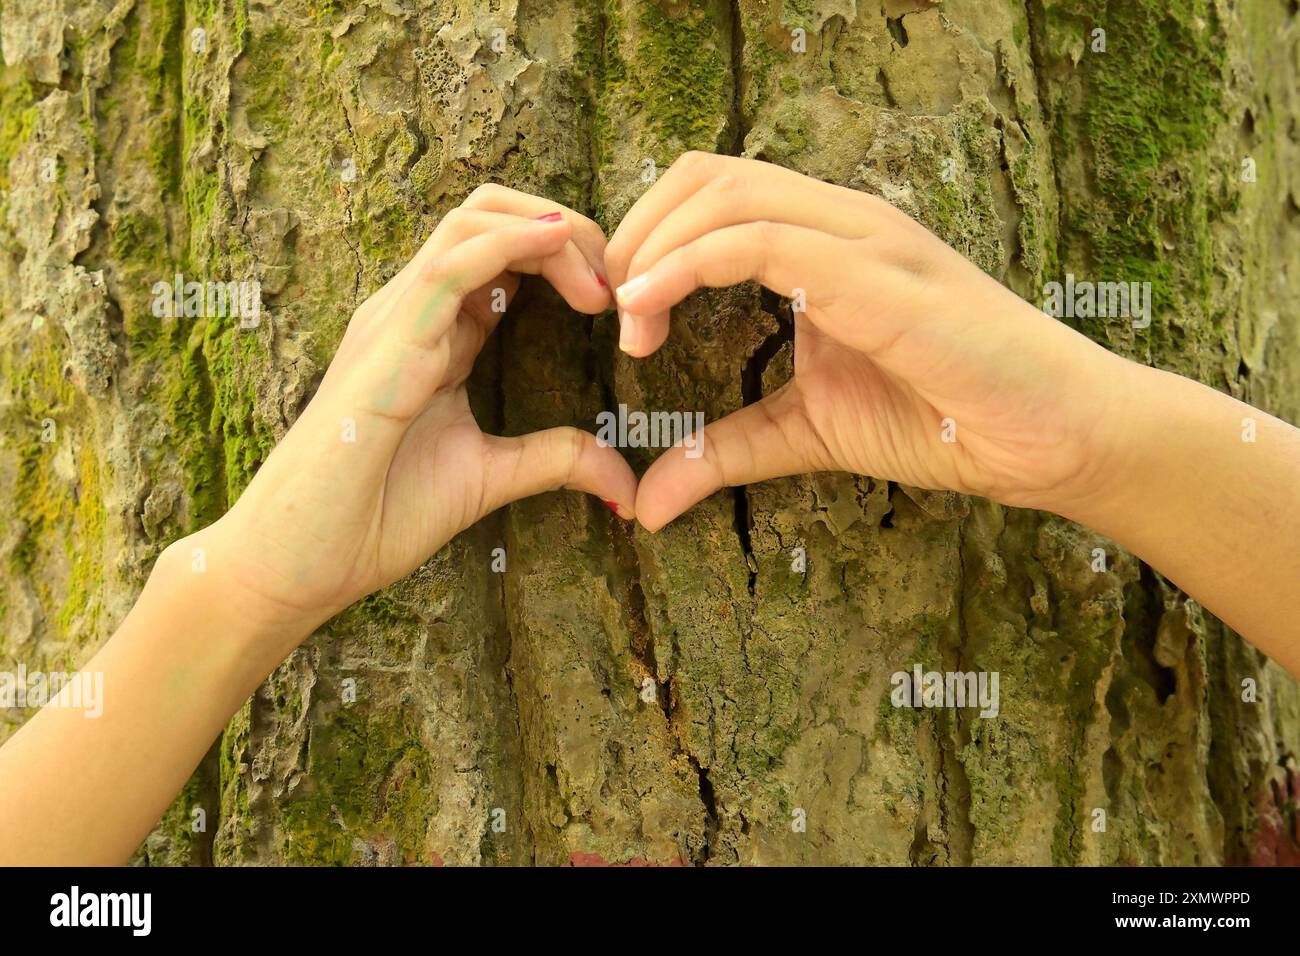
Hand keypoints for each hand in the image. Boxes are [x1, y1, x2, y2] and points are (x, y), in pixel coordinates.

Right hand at [197, 186, 635, 636]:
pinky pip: (449, 266)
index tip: (623, 300)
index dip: (569, 256)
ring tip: (602, 279)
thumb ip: (553, 462)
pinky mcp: (386, 345)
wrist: (298, 564)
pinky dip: (509, 243)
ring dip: (549, 230)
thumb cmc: (373, 517)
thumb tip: (624, 481)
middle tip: (622, 276)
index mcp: (437, 331)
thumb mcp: (488, 478)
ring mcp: (394, 320)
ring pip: (471, 221)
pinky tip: (556, 247)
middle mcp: (413, 310)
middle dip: (567, 225)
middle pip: (490, 214)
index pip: (504, 253)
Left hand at [604, 152, 1131, 531]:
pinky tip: (653, 307)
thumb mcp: (803, 434)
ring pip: (728, 194)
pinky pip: (765, 240)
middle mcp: (840, 220)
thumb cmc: (942, 417)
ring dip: (655, 246)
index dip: (646, 236)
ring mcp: (863, 239)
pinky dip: (691, 263)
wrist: (1049, 437)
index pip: (711, 192)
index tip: (619, 314)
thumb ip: (722, 454)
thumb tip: (642, 505)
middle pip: (705, 173)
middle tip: (611, 307)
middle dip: (636, 230)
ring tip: (628, 318)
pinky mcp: (879, 276)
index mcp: (823, 240)